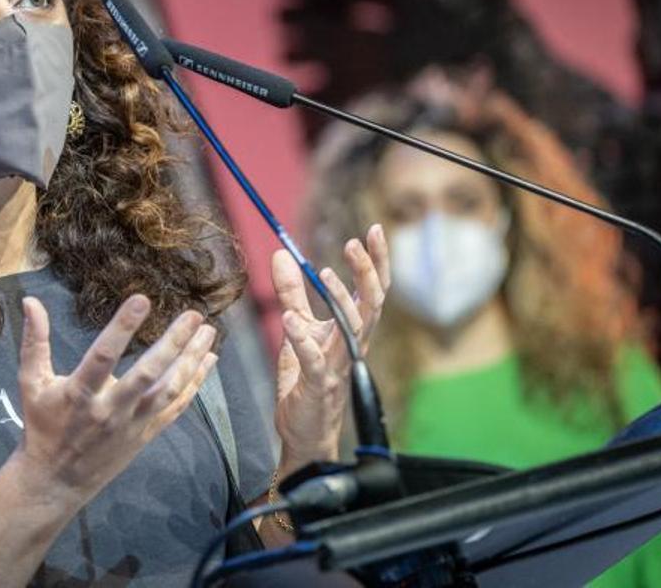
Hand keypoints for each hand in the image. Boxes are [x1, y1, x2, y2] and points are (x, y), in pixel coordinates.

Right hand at [12, 294, 217, 510]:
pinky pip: (175, 407)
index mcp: (79, 393)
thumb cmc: (42, 425)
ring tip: (209, 332)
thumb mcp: (31, 383)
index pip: (103, 356)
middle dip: (172, 344)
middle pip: (146, 374)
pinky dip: (194, 384)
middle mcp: (110, 409)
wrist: (56, 480)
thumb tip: (30, 300)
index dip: (122, 328)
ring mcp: (132, 423)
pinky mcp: (145, 433)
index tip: (142, 299)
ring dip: (191, 361)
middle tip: (194, 315)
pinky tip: (208, 360)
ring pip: (168, 390)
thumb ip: (34, 342)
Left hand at [271, 225, 389, 470]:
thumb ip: (292, 294)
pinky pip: (314, 360)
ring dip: (340, 299)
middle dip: (367, 272)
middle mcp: (352, 346)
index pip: (372, 290)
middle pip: (372, 305)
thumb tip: (283, 254)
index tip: (375, 229)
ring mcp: (338, 366)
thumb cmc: (306, 380)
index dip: (377, 261)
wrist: (304, 432)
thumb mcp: (296, 328)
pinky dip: (302, 339)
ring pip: (351, 330)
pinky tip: (289, 320)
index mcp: (351, 331)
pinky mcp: (318, 386)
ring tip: (324, 272)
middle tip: (354, 243)